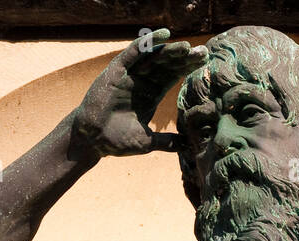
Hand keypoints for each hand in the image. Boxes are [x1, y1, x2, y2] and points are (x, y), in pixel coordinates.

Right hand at [73, 29, 207, 157]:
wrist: (93, 141)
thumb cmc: (117, 141)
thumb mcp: (148, 142)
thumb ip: (167, 142)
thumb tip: (187, 147)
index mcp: (151, 93)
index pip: (173, 75)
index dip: (188, 67)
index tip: (205, 61)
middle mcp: (142, 80)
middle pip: (167, 63)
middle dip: (185, 57)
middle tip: (203, 53)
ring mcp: (130, 74)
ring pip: (153, 56)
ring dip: (170, 50)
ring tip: (187, 46)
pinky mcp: (116, 71)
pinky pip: (133, 52)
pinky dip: (146, 42)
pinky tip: (162, 35)